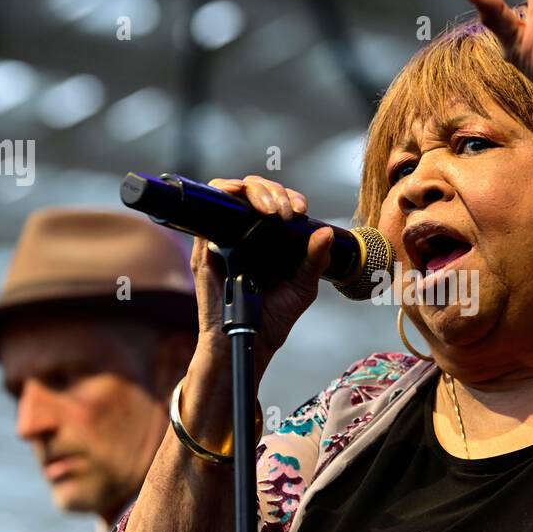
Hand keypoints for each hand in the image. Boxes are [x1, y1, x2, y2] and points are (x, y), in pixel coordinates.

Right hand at [190, 174, 333, 369]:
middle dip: (273, 191)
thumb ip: (315, 259)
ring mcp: (225, 238)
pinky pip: (207, 209)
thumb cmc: (273, 317)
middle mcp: (246, 234)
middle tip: (285, 212)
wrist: (248, 341)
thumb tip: (326, 231)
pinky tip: (237, 197)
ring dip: (252, 190)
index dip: (289, 197)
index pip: (277, 201)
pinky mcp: (206, 247)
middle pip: (254, 191)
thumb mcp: (302, 286)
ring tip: (269, 209)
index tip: (300, 211)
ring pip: (231, 193)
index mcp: (270, 239)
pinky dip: (222, 194)